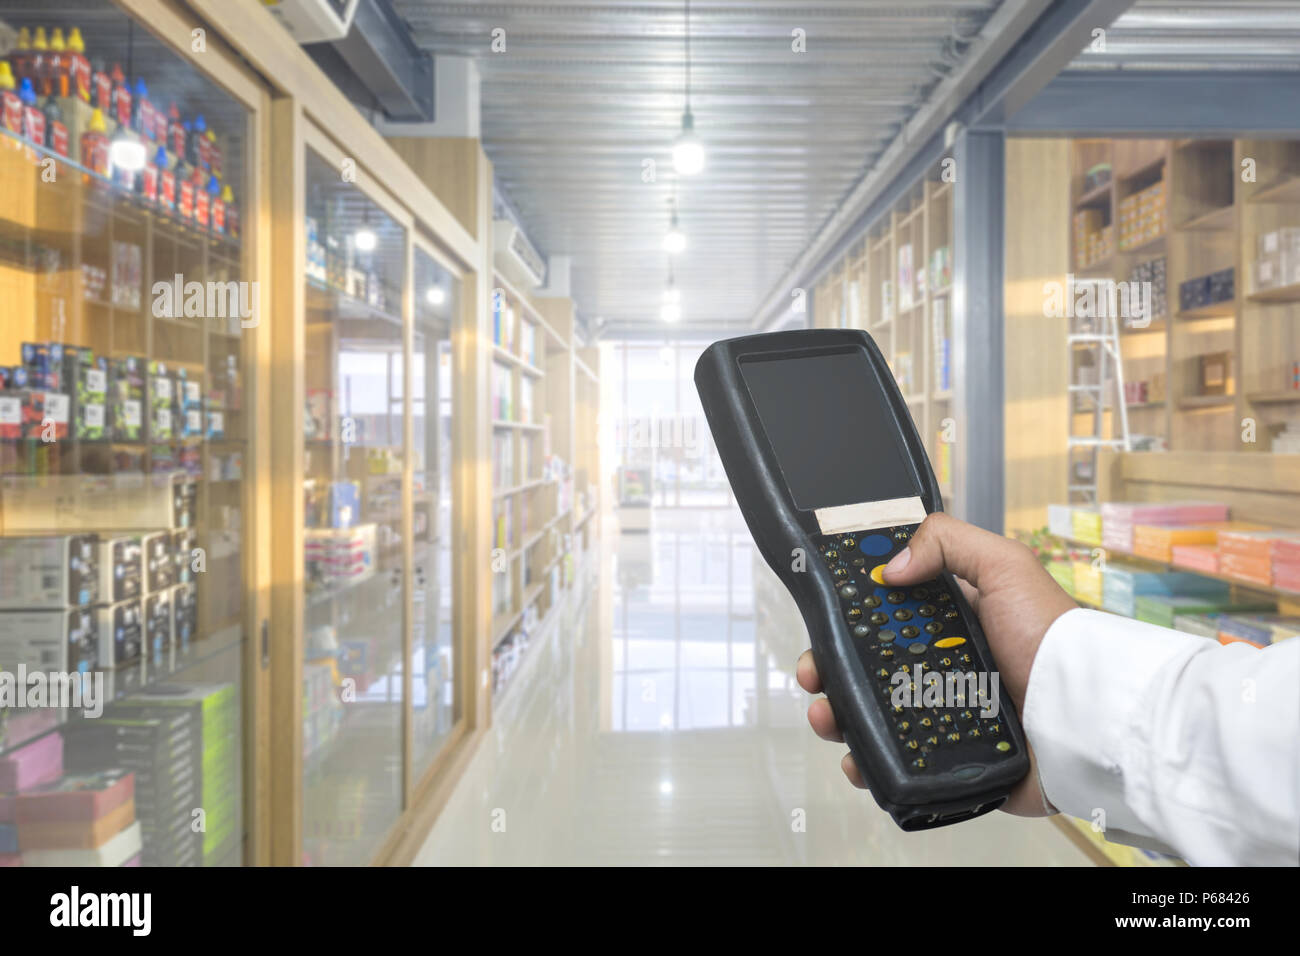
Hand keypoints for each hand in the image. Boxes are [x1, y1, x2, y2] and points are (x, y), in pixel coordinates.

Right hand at [796, 512, 1077, 815]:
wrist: (1084, 717)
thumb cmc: (1053, 640)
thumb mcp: (1005, 567)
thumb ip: (949, 544)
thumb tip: (893, 565)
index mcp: (948, 621)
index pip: (884, 614)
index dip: (846, 616)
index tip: (821, 620)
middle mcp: (941, 666)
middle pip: (866, 666)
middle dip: (829, 670)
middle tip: (814, 676)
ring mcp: (941, 713)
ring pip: (870, 714)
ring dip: (837, 715)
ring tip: (828, 718)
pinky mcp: (947, 757)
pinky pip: (895, 760)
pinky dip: (866, 761)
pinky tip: (855, 758)